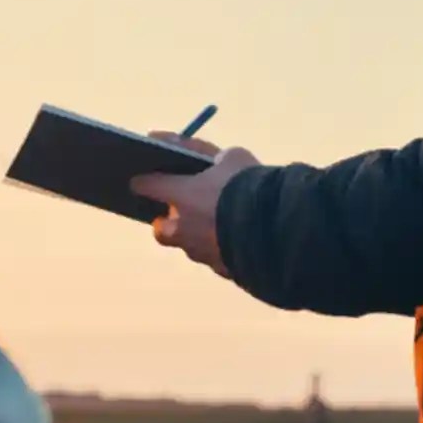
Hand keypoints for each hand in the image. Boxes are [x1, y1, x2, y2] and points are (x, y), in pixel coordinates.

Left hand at [130, 132, 261, 277]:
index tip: (142, 180)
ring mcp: (199, 252)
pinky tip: (237, 239)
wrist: (280, 228)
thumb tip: (195, 153)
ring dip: (196, 235)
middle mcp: (181, 228)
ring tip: (217, 223)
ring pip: (188, 245)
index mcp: (179, 196)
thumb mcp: (233, 158)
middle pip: (161, 228)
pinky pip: (215, 257)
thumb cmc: (252, 186)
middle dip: (168, 220)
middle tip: (181, 210)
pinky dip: (221, 248)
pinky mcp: (220, 269)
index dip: (144, 182)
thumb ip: (210, 157)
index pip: (145, 186)